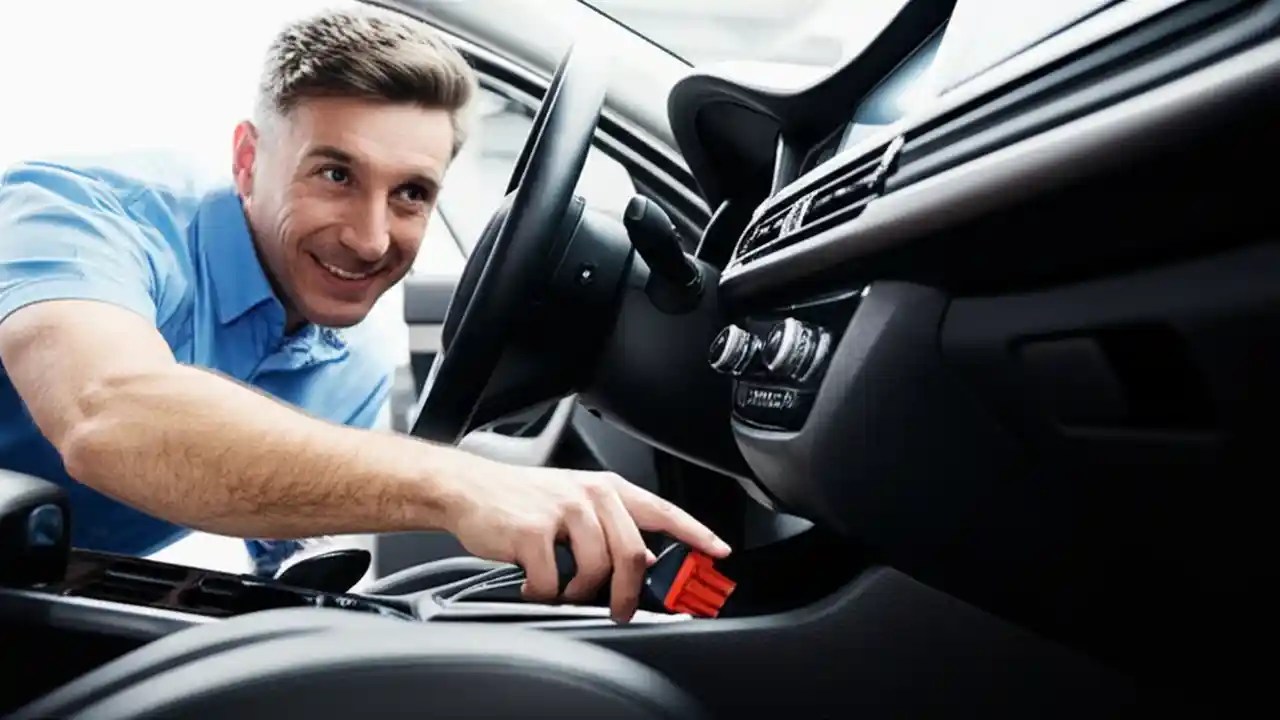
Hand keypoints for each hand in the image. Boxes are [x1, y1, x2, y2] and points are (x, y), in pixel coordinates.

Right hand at [442, 463, 731, 622]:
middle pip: (631, 554)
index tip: (719, 551)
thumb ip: (613, 527)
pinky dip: (543, 594)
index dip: (695, 533)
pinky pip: (552, 583)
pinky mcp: (532, 531)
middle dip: (628, 593)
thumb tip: (645, 560)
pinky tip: (532, 583)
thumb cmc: (522, 499)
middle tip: (619, 610)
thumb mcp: (575, 504)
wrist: (468, 489)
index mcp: (606, 488)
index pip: (663, 511)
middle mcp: (590, 495)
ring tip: (560, 589)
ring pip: (594, 571)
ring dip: (578, 592)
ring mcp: (562, 511)